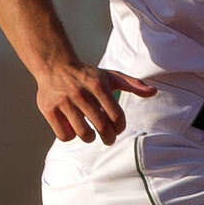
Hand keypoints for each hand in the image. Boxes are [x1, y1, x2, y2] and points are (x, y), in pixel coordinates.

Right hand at [36, 64, 155, 144]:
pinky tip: (72, 128)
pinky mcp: (49, 110)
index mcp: (98, 85)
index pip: (116, 116)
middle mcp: (81, 93)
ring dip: (89, 138)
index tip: (117, 129)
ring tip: (90, 134)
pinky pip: (64, 135)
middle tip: (108, 139)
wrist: (54, 65)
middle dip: (108, 138)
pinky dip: (70, 136)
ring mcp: (64, 102)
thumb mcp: (110, 76)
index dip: (120, 128)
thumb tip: (154, 92)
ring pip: (83, 134)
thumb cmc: (87, 75)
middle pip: (101, 127)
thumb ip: (133, 84)